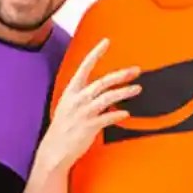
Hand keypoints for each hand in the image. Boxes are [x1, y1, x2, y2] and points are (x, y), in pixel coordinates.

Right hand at [36, 38, 140, 172]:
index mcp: (71, 91)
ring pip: (108, 98)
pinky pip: (108, 118)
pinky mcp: (89, 127)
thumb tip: (104, 91)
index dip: (96, 53)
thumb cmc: (63, 127)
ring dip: (124, 92)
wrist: (54, 150)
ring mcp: (83, 113)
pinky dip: (118, 115)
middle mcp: (77, 99)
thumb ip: (86, 96)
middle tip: (136, 70)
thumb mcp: (69, 106)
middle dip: (121, 75)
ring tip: (137, 89)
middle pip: (102, 82)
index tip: (106, 41)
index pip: (84, 67)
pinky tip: (126, 113)